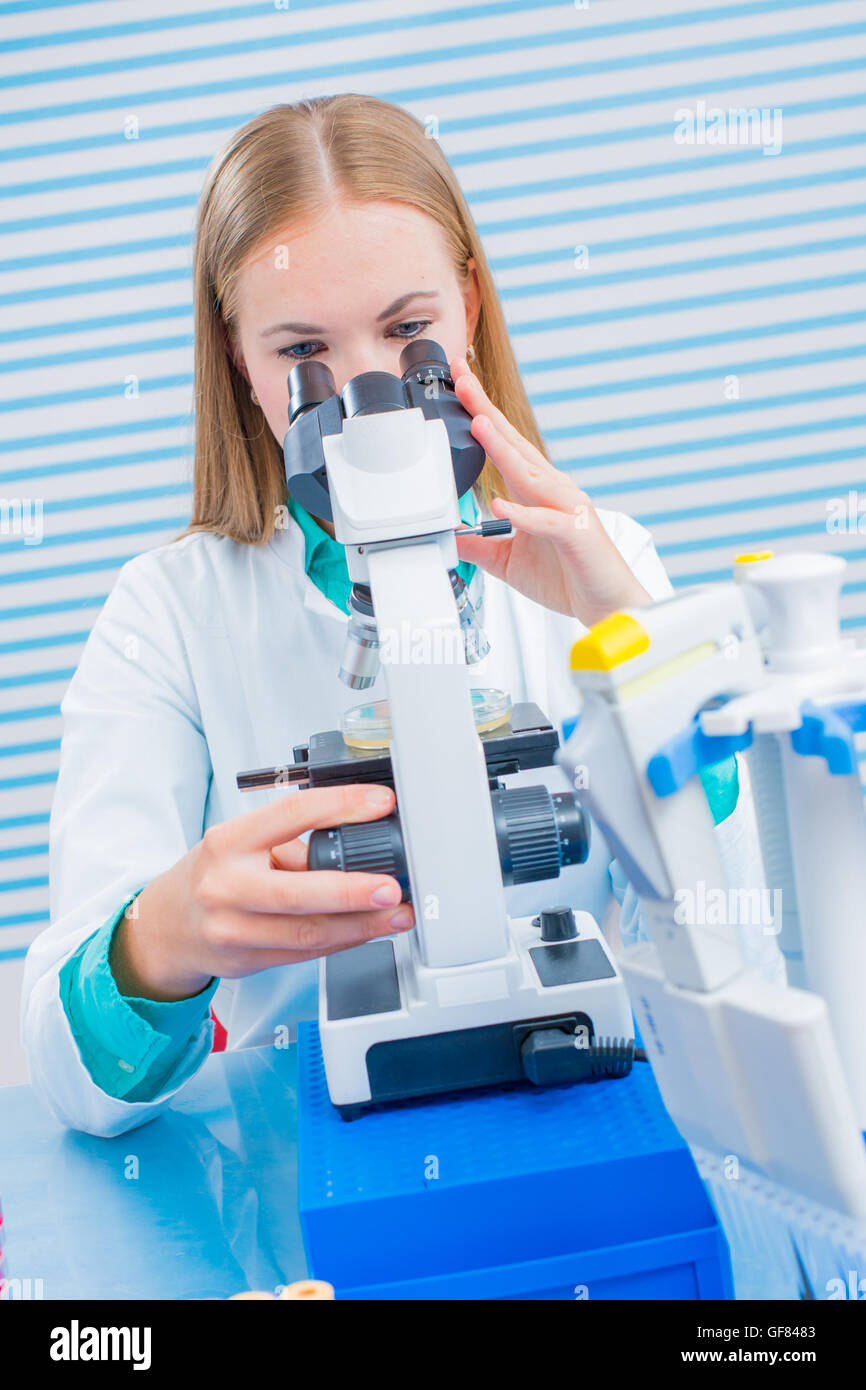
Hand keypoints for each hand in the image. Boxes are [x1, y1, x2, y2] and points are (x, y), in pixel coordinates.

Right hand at [110, 784, 413, 1001]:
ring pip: (307, 932)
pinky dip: (344, 941)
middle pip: (297, 892)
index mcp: (229, 842)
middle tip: (392, 886)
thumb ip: (290, 845)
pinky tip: (370, 930)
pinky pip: (306, 952)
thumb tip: (356, 845)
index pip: (291, 814)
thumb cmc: (212, 875)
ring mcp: (234, 929)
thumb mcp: (239, 844)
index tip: (381, 803)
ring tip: (397, 914)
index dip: (341, 806)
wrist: (167, 926)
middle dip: (352, 890)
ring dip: (362, 925)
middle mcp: (227, 886)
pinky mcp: (248, 960)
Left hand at [450, 356, 651, 626]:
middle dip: (486, 411)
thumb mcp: (507, 560)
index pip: (503, 445)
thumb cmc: (567, 577)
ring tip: (478, 423)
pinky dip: (524, 514)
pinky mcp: (576, 534)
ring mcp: (567, 508)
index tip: (458, 384)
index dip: (480, 414)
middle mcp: (553, 490)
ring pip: (530, 474)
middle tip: (461, 378)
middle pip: (514, 444)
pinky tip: (502, 505)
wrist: (608, 605)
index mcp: (535, 491)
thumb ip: (478, 544)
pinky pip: (547, 521)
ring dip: (503, 449)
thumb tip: (449, 534)